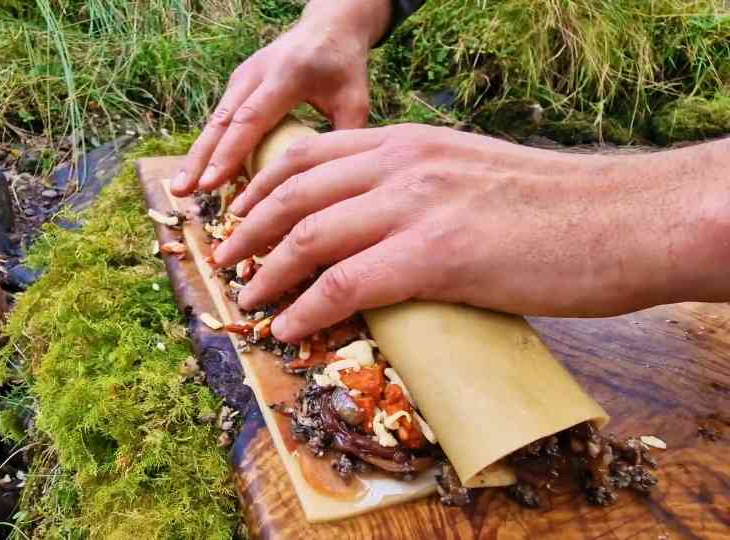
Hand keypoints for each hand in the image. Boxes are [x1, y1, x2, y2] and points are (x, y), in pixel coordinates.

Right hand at [170, 0, 391, 196]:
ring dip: (197, 155)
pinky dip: (210, 146)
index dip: (229, 154)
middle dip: (200, 159)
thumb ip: (343, 140)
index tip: (211, 183)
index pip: (250, 119)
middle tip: (180, 191)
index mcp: (286, 75)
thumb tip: (328, 186)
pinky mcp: (238, 84)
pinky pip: (221, 118)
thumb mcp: (355, 100)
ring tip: (180, 188)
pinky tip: (200, 173)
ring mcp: (242, 76)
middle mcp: (256, 73)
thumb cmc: (344, 66)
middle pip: (221, 120)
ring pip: (215, 120)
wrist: (329, 25)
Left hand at [213, 124, 729, 341]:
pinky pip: (343, 284)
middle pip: (294, 192)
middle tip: (226, 259)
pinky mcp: (434, 255)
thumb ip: (420, 191)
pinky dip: (305, 310)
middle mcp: (403, 163)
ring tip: (247, 301)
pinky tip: (289, 330)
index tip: (242, 216)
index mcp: (410, 142)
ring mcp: (415, 206)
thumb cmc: (558, 208)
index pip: (310, 155)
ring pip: (309, 236)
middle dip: (248, 228)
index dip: (263, 187)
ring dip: (266, 273)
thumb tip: (380, 229)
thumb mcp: (472, 176)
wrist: (624, 219)